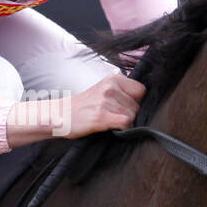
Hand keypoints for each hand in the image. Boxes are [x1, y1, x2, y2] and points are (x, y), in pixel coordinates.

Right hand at [5, 73, 145, 148]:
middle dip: (129, 113)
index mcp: (114, 78)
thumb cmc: (85, 106)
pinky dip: (121, 129)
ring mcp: (106, 101)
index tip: (122, 107)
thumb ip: (123, 92)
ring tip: (107, 120)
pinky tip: (108, 126)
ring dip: (123, 122)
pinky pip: (125, 123)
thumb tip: (145, 100)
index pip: (141, 90)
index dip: (135, 102)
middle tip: (112, 115)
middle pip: (138, 105)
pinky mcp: (101, 116)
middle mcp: (111, 87)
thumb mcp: (104, 90)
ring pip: (132, 116)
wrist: (61, 115)